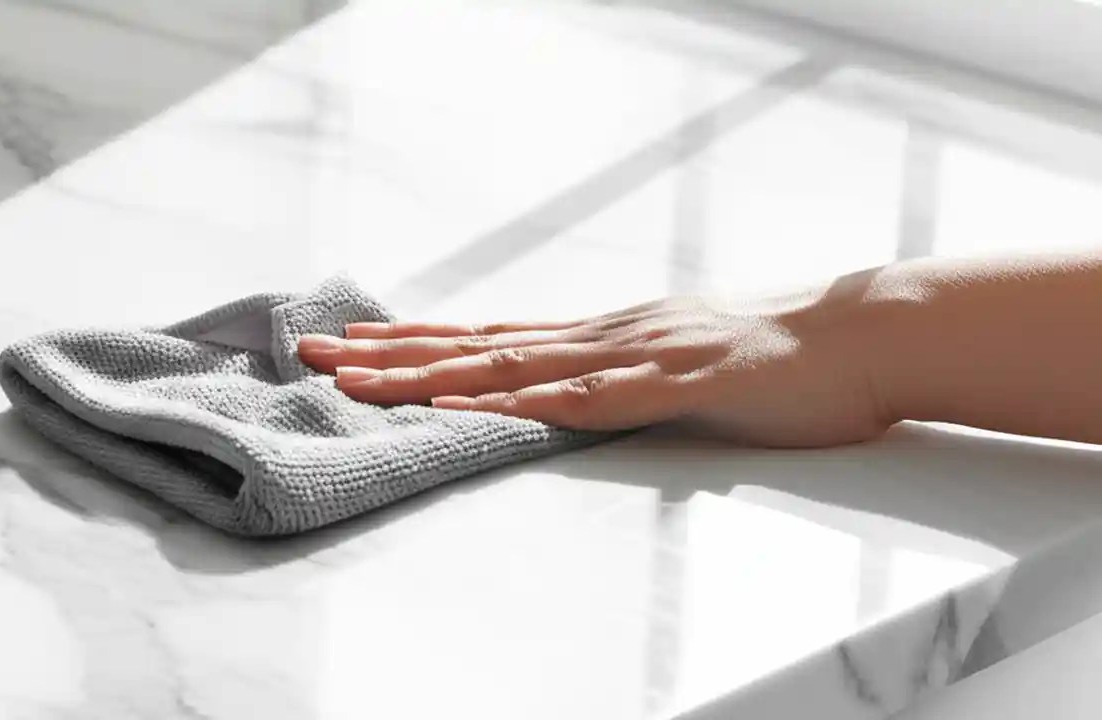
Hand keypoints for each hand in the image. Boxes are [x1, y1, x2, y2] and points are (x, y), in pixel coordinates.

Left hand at [297, 288, 895, 447]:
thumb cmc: (773, 358)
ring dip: (435, 374)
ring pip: (518, 367)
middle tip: (313, 357)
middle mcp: (605, 335)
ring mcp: (640, 355)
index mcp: (602, 334)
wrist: (862, 338)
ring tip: (362, 381)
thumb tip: (570, 385)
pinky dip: (531, 400)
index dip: (415, 343)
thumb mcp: (679, 360)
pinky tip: (481, 403)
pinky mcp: (683, 384)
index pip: (489, 338)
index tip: (349, 346)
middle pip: (479, 347)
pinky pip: (595, 397)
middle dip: (392, 355)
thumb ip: (622, 371)